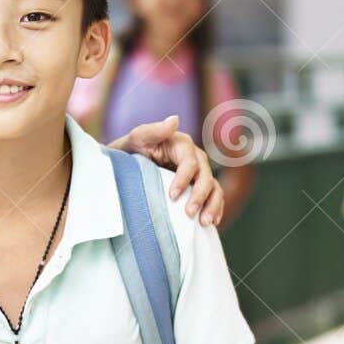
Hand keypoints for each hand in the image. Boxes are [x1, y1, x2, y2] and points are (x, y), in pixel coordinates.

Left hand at [109, 115, 224, 226]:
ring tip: (205, 223)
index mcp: (182, 144)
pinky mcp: (199, 186)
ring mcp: (199, 172)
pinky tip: (211, 223)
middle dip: (200, 196)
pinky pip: (214, 197)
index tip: (172, 196)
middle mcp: (195, 157)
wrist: (128, 166)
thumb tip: (175, 120)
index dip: (184, 179)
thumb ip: (153, 130)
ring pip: (214, 187)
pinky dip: (215, 209)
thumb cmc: (131, 151)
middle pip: (205, 176)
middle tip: (188, 214)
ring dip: (212, 205)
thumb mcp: (138, 138)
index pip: (189, 162)